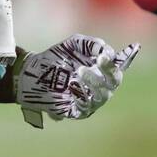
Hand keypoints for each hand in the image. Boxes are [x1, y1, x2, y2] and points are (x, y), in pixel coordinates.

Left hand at [16, 35, 139, 119]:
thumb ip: (91, 44)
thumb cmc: (57, 56)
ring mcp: (89, 101)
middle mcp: (100, 87)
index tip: (121, 51)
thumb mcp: (74, 44)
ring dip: (93, 84)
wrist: (33, 71)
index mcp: (102, 71)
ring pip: (102, 97)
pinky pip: (86, 108)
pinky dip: (82, 98)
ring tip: (78, 72)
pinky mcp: (76, 111)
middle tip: (95, 61)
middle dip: (106, 72)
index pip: (119, 68)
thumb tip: (107, 51)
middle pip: (113, 83)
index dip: (122, 61)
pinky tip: (73, 86)